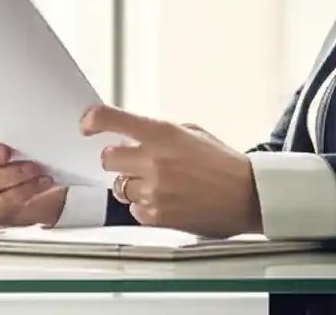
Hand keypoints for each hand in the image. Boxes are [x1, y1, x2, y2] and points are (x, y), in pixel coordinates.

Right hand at [0, 134, 65, 226]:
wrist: (52, 196)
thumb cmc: (35, 167)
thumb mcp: (26, 148)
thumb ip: (14, 138)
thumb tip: (18, 120)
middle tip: (8, 152)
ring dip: (13, 173)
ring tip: (35, 168)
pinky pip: (3, 203)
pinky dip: (25, 190)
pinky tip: (42, 182)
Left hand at [80, 105, 261, 237]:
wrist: (248, 195)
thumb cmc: (224, 163)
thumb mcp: (194, 133)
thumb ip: (159, 133)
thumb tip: (130, 135)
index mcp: (162, 133)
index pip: (111, 119)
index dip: (92, 120)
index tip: (87, 125)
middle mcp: (153, 160)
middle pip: (107, 159)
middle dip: (119, 160)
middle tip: (137, 162)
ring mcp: (153, 190)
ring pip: (119, 186)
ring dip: (134, 184)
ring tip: (163, 185)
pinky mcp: (156, 216)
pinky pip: (134, 209)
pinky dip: (146, 206)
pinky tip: (170, 201)